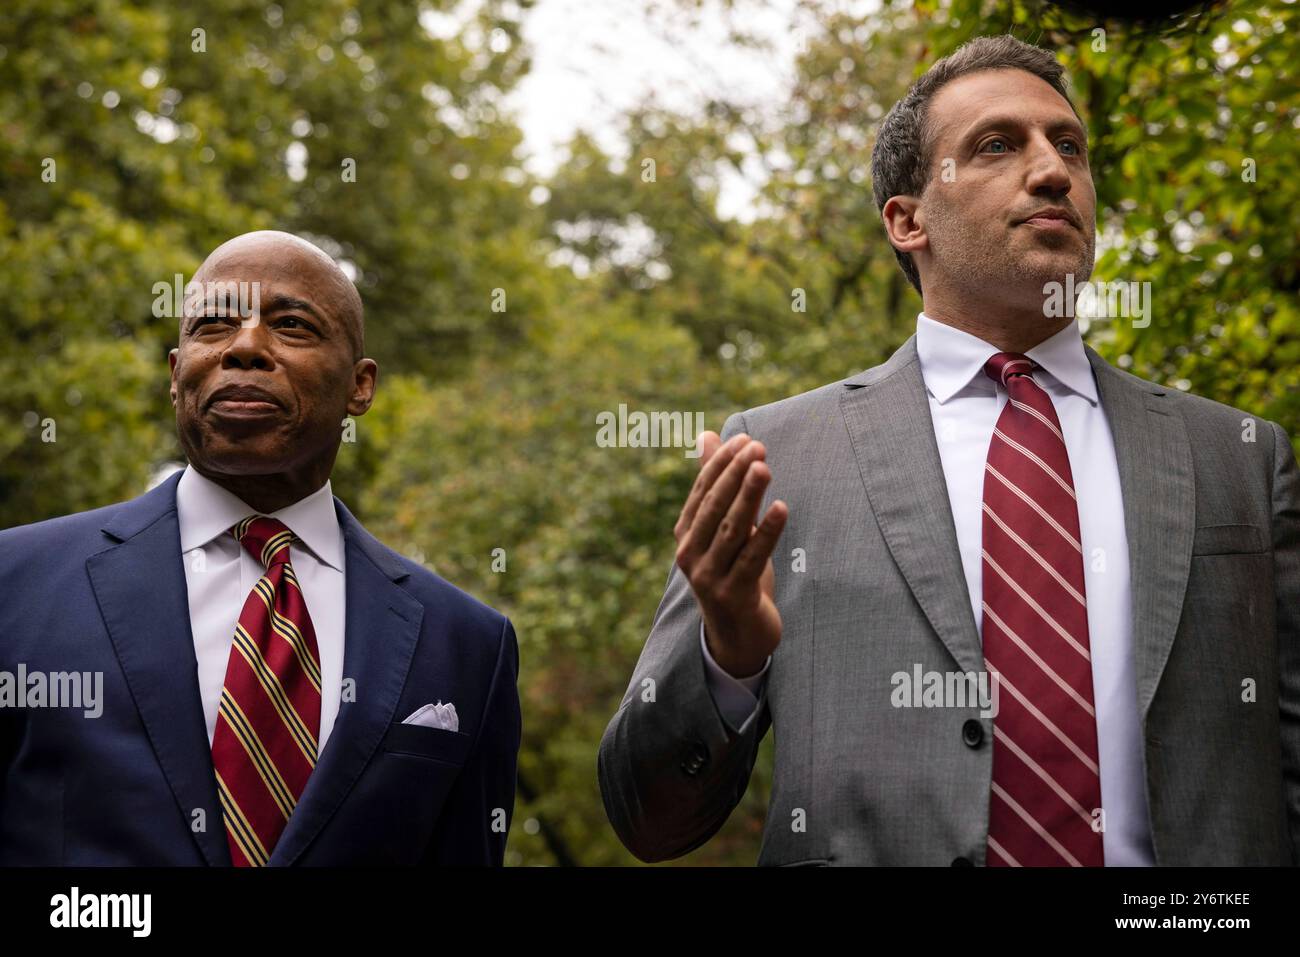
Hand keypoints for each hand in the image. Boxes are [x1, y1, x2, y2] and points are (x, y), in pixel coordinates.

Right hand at [673, 431, 787, 677]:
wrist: (738, 634)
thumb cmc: (732, 571)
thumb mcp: (722, 528)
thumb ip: (716, 484)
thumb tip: (706, 436)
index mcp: (686, 534)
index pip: (702, 491)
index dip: (722, 464)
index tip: (745, 440)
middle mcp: (691, 555)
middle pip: (714, 507)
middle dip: (735, 474)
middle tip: (757, 447)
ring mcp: (710, 577)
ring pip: (731, 529)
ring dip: (749, 496)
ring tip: (764, 468)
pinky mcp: (734, 595)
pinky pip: (753, 557)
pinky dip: (768, 532)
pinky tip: (782, 509)